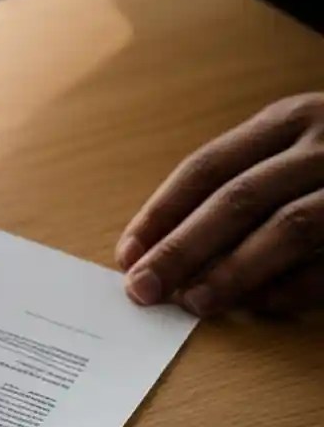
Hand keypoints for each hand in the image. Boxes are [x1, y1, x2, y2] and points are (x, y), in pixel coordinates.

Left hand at [117, 93, 323, 317]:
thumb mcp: (300, 150)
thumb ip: (243, 186)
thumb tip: (160, 249)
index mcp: (292, 119)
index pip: (206, 168)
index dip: (161, 214)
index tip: (126, 256)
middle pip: (237, 199)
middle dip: (182, 248)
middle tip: (143, 290)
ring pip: (288, 228)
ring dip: (234, 271)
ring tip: (193, 304)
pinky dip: (296, 286)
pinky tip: (260, 307)